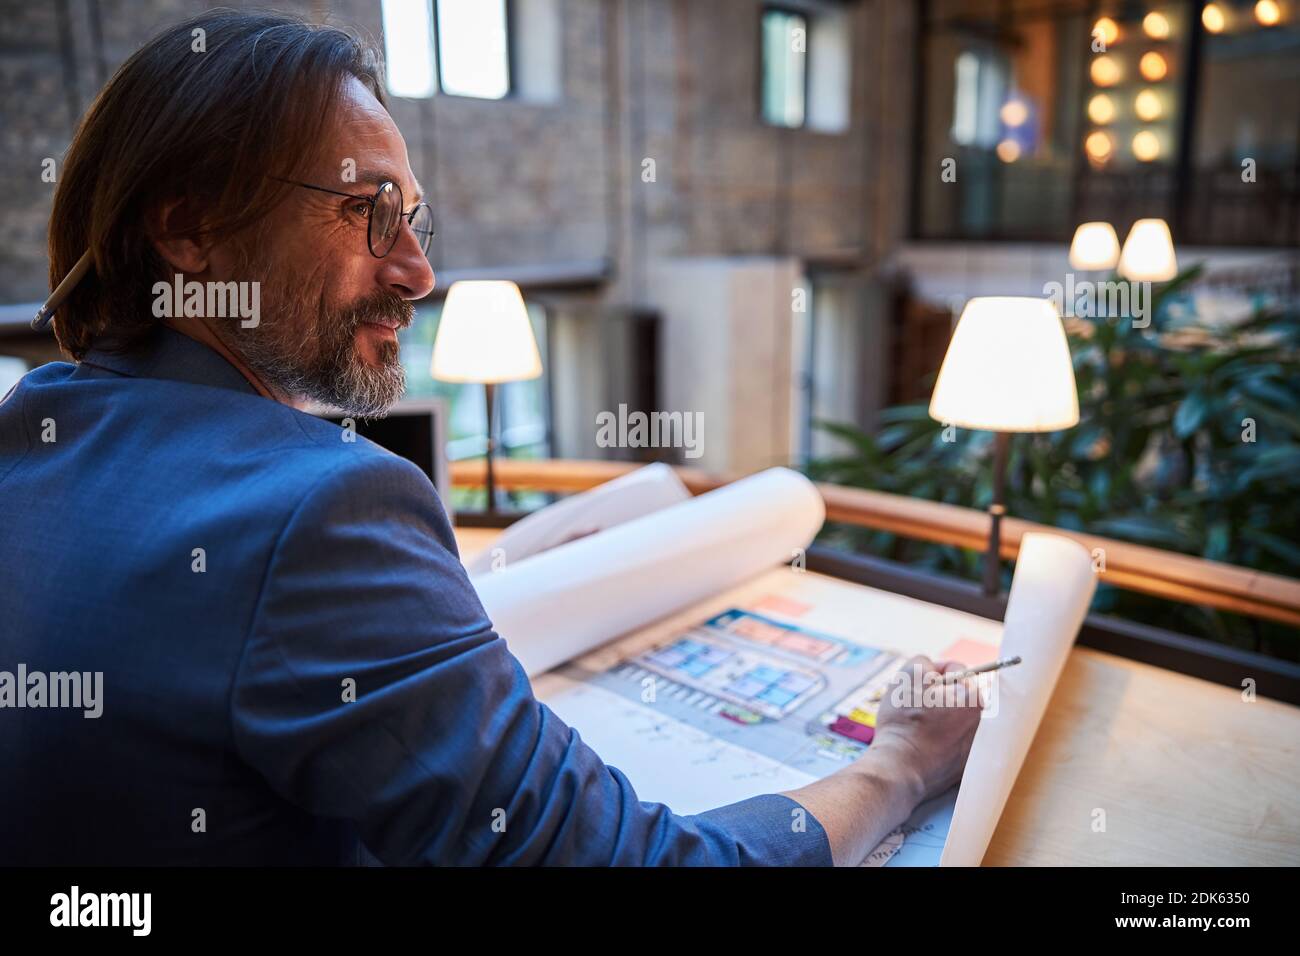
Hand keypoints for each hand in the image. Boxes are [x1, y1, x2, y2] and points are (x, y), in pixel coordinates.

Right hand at [863, 655, 982, 804]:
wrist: (900, 768)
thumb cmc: (905, 721)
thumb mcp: (908, 675)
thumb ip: (924, 662)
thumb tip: (931, 668)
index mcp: (974, 698)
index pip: (955, 670)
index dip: (930, 673)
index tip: (915, 686)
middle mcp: (981, 723)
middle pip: (955, 697)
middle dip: (935, 697)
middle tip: (914, 707)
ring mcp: (973, 748)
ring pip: (951, 720)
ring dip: (936, 718)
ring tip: (915, 728)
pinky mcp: (962, 768)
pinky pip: (949, 743)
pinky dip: (937, 740)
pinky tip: (920, 744)